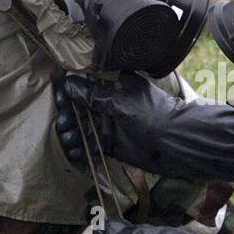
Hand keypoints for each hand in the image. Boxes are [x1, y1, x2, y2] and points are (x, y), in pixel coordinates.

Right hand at [55, 73, 233, 181]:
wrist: (176, 144)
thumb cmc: (153, 115)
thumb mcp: (120, 102)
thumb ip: (93, 95)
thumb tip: (67, 83)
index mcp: (115, 85)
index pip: (85, 83)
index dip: (68, 89)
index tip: (57, 95)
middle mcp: (110, 103)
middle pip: (79, 107)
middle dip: (68, 114)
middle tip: (63, 122)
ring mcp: (110, 124)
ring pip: (82, 127)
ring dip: (72, 132)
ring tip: (69, 137)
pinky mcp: (111, 144)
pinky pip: (90, 146)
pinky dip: (80, 149)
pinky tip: (74, 150)